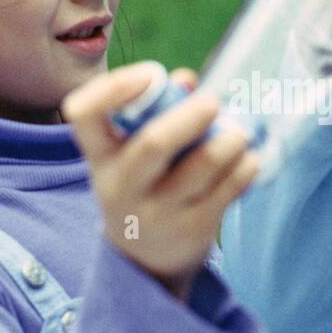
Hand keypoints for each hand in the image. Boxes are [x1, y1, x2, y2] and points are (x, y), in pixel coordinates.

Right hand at [61, 63, 259, 297]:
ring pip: (201, 168)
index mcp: (101, 156)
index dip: (113, 87)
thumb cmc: (142, 183)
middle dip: (190, 117)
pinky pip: (227, 190)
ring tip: (238, 133)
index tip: (151, 73)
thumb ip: (155, 111)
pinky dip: (244, 167)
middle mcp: (122, 185)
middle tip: (212, 103)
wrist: (144, 258)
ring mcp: (157, 211)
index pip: (84, 114)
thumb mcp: (130, 153)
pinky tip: (248, 159)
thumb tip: (188, 81)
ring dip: (228, 142)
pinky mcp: (192, 227)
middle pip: (153, 144)